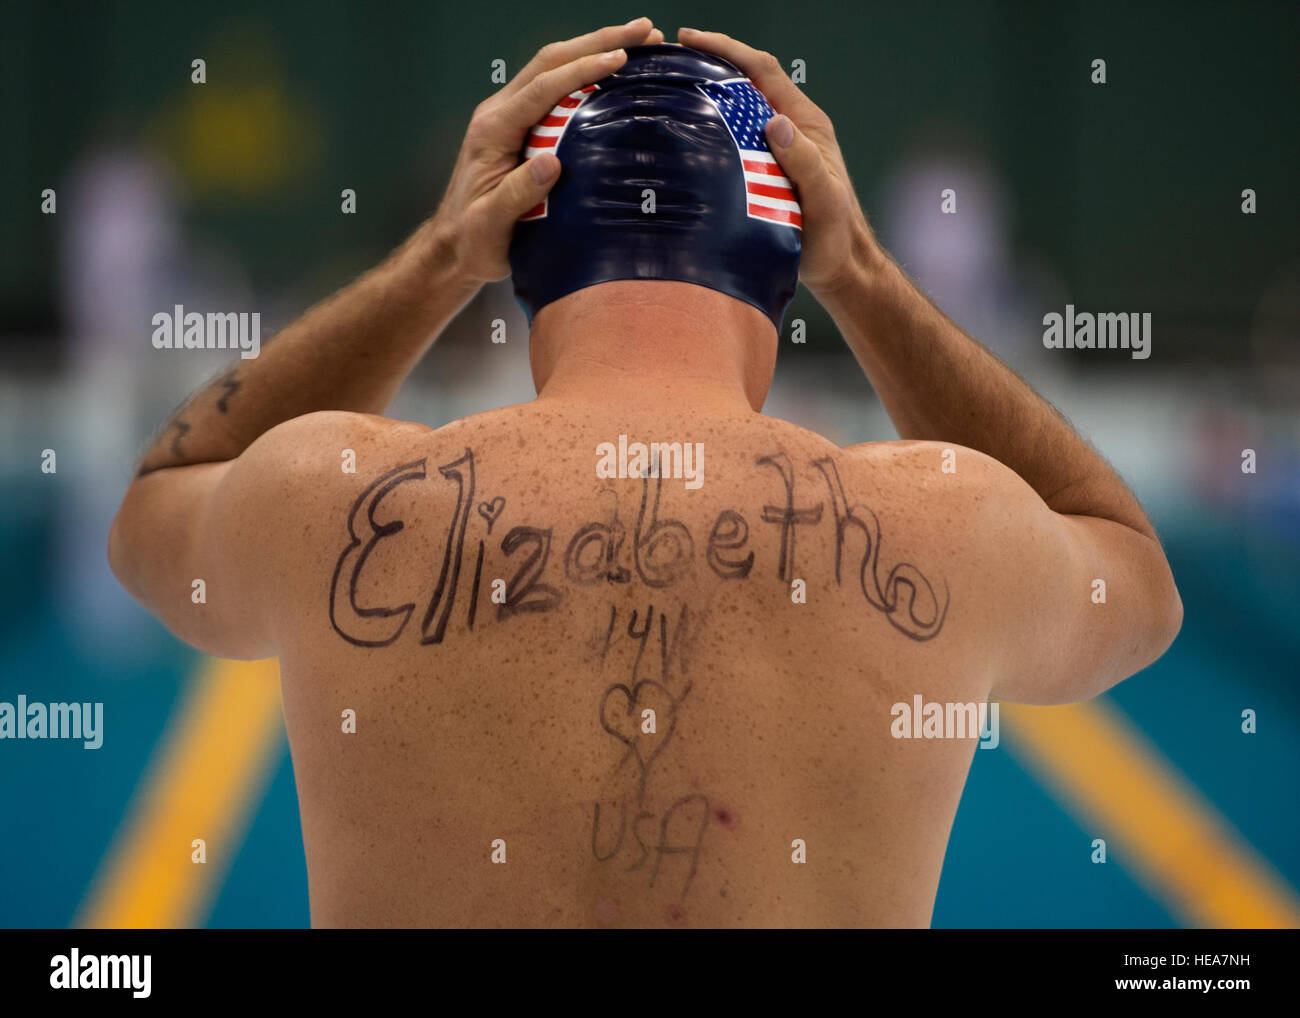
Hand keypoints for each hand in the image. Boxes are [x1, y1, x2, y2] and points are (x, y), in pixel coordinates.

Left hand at [433, 18, 664, 284]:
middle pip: (551, 62)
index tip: (621, 58)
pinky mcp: (522, 128)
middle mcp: (500, 112)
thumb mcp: (492, 223)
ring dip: (595, 49)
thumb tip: (552, 162)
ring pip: (554, 69)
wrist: (454, 248)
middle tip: (645, 31)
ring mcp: (510, 117)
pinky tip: (614, 74)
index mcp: (493, 129)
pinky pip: (556, 90)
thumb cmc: (473, 239)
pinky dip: (587, 74)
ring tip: (638, 42)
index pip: (542, 87)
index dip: (582, 69)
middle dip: (598, 41)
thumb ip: (518, 192)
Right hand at [677, 27, 881, 298]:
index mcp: (805, 124)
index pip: (763, 71)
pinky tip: (689, 137)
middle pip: (748, 81)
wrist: (841, 266)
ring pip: (740, 110)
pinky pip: (735, 140)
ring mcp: (778, 150)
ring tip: (672, 90)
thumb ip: (803, 160)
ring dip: (710, 95)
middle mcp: (791, 130)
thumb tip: (775, 121)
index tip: (691, 39)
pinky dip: (713, 129)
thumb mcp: (823, 197)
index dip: (728, 49)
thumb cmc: (835, 234)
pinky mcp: (767, 171)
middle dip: (712, 62)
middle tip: (671, 59)